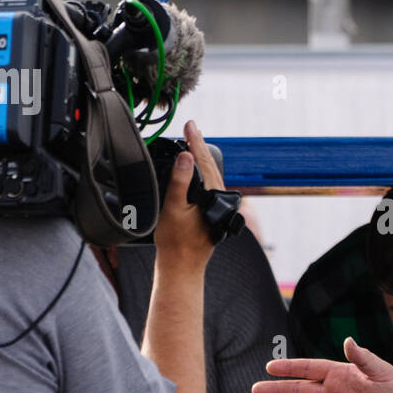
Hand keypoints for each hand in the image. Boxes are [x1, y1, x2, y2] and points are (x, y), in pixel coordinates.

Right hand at [153, 120, 220, 270]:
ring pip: (211, 175)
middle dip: (199, 145)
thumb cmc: (176, 242)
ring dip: (201, 158)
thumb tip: (186, 157)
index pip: (204, 161)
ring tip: (193, 142)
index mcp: (212, 195)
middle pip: (210, 165)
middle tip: (191, 128)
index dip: (195, 141)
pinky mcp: (212, 212)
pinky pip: (209, 185)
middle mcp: (219, 199)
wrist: (182, 267)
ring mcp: (217, 206)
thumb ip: (180, 180)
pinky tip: (196, 170)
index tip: (190, 125)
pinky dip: (202, 172)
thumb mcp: (173, 207)